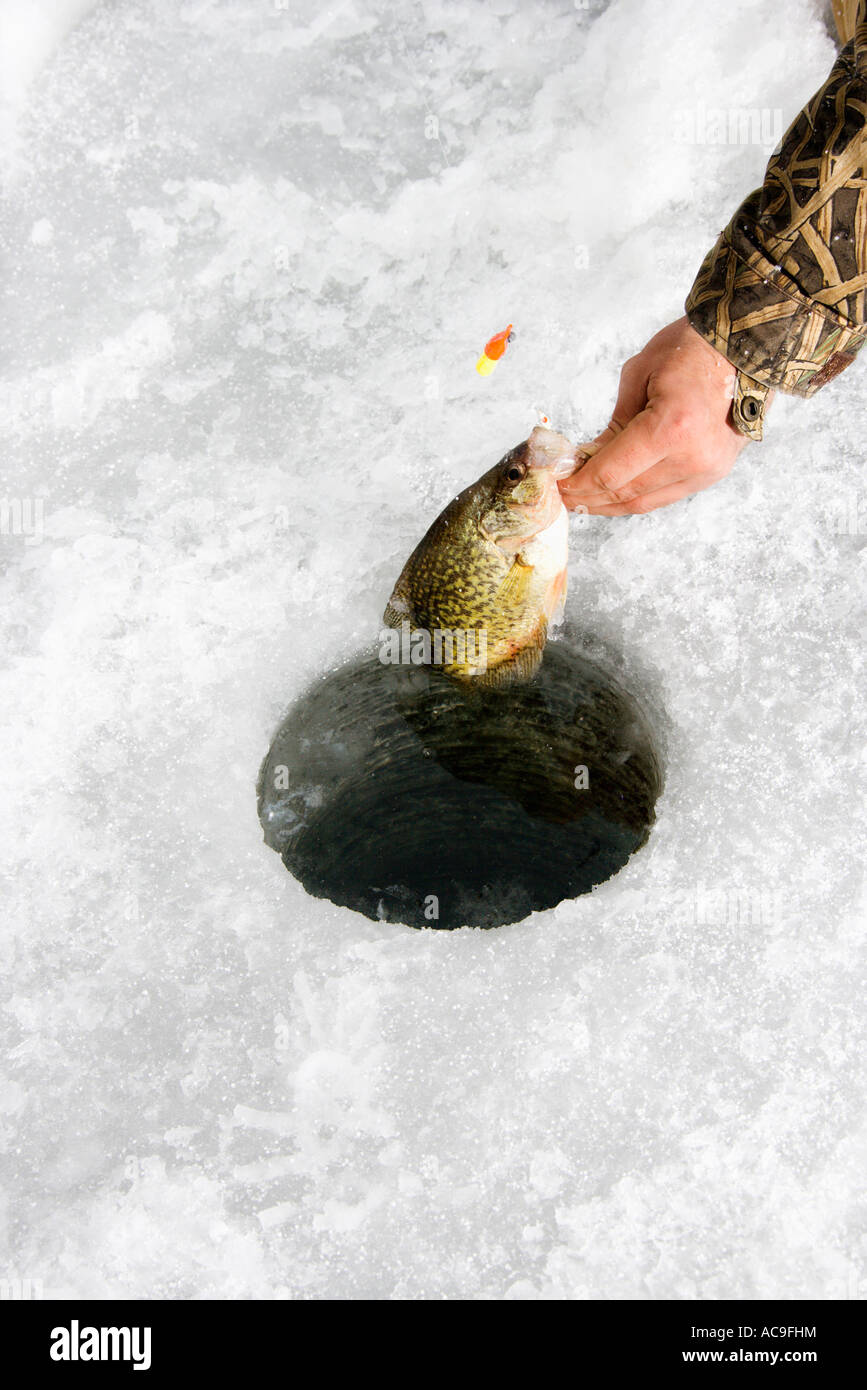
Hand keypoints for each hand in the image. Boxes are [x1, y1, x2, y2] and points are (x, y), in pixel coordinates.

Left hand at [559, 316, 759, 515]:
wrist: (746, 346)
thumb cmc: (691, 348)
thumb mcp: (638, 378)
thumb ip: (613, 426)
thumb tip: (587, 461)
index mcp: (672, 427)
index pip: (611, 473)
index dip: (577, 483)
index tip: (556, 483)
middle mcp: (693, 456)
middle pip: (625, 493)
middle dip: (587, 496)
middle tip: (562, 492)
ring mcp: (707, 469)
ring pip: (644, 502)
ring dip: (609, 503)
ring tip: (582, 496)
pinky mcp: (713, 473)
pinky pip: (664, 495)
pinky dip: (635, 496)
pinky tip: (613, 491)